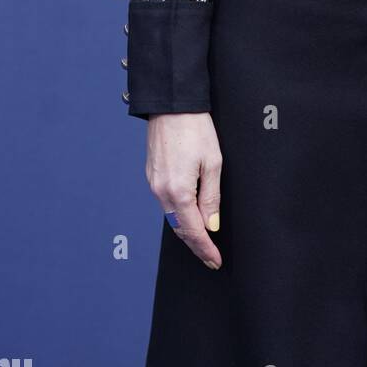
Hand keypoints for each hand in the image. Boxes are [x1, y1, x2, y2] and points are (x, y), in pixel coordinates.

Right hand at [145, 113, 222, 269]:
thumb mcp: (213, 163)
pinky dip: (178, 214)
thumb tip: (211, 225)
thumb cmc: (195, 129)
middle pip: (180, 228)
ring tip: (202, 241)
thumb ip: (211, 197)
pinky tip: (188, 216)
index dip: (205, 249)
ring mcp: (153, 184)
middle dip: (196, 244)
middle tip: (210, 257)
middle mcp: (161, 192)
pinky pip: (165, 203)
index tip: (215, 261)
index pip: (194, 231)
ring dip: (186, 230)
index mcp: (178, 191)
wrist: (171, 105)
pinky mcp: (152, 175)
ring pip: (171, 216)